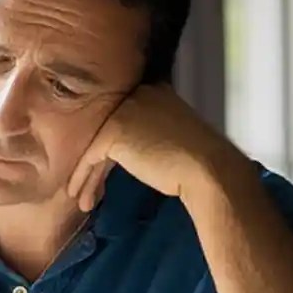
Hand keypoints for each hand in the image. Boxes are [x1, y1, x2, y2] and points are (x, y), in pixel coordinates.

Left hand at [67, 83, 246, 209]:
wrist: (208, 169)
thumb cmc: (197, 162)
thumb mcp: (172, 137)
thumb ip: (150, 134)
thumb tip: (130, 153)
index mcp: (153, 91)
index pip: (123, 121)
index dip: (111, 153)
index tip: (103, 176)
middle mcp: (135, 95)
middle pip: (106, 133)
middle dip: (95, 166)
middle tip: (89, 189)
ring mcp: (123, 111)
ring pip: (97, 147)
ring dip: (88, 177)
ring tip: (84, 202)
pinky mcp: (113, 131)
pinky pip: (91, 158)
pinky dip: (85, 179)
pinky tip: (84, 199)